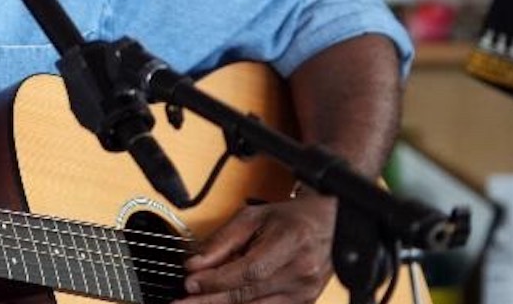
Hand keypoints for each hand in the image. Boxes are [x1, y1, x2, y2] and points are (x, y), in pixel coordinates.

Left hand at [178, 194, 336, 303]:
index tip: (190, 282)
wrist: (329, 227)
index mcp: (291, 241)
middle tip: (183, 302)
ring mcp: (306, 292)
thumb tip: (195, 264)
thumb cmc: (290, 218)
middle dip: (211, 300)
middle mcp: (302, 271)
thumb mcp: (253, 216)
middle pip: (249, 294)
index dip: (217, 280)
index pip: (249, 270)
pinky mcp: (304, 303)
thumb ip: (222, 240)